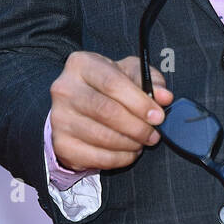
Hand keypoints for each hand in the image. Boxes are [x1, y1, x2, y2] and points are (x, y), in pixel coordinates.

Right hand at [50, 52, 173, 172]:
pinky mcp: (61, 144)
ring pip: (102, 137)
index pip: (113, 83)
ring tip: (142, 141)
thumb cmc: (106, 86)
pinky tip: (129, 152)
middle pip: (107, 111)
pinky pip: (96, 157)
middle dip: (137, 126)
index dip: (139, 102)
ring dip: (130, 143)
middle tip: (154, 134)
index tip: (158, 116)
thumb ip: (149, 81)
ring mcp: (59, 118)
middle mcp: (65, 89)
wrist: (76, 107)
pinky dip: (120, 158)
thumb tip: (164, 97)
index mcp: (82, 64)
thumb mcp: (128, 73)